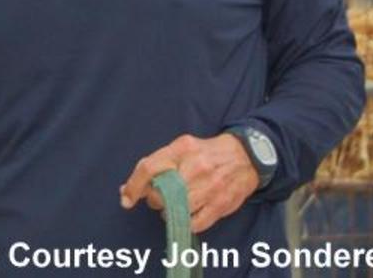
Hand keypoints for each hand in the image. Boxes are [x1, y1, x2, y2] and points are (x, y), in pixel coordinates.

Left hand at [119, 133, 258, 233]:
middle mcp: (196, 167)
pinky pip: (195, 224)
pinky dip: (186, 222)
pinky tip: (186, 215)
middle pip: (161, 194)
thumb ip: (155, 165)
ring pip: (176, 211)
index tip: (126, 199)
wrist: (246, 156)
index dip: (134, 186)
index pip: (149, 168)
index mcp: (181, 149)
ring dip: (168, 212)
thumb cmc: (206, 153)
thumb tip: (127, 189)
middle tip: (160, 197)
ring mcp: (210, 187)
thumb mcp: (180, 148)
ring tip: (173, 205)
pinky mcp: (221, 205)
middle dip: (154, 200)